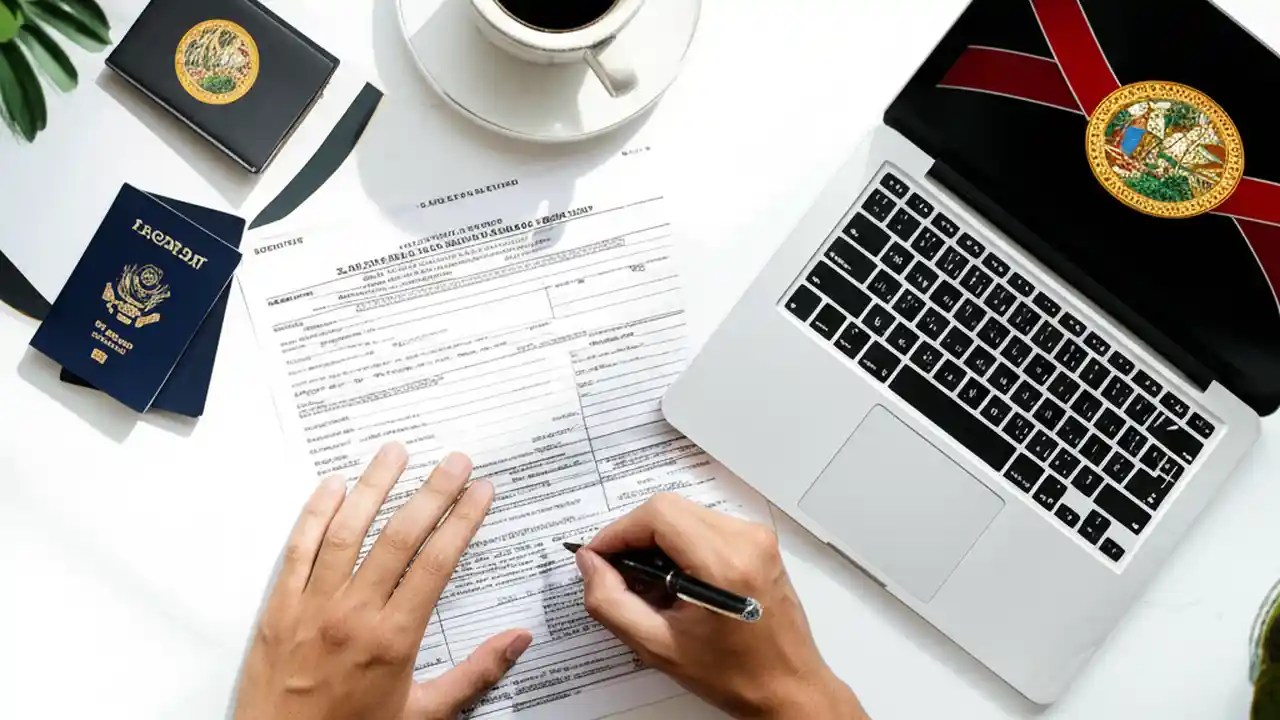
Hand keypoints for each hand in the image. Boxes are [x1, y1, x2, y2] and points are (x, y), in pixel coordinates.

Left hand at [233, 443, 532, 719]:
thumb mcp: (424, 715)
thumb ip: (474, 674)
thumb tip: (518, 639)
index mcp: (394, 637)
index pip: (437, 561)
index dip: (463, 520)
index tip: (482, 490)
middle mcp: (354, 613)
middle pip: (400, 536)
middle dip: (432, 491)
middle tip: (455, 460)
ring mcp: (313, 605)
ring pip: (348, 530)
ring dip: (374, 486)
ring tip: (395, 452)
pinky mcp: (279, 607)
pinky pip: (299, 548)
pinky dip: (316, 513)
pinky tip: (332, 486)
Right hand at [577, 494, 866, 719]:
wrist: (789, 688)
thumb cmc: (734, 675)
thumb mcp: (659, 647)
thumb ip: (612, 603)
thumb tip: (590, 563)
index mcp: (724, 563)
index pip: (658, 515)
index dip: (618, 532)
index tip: (598, 558)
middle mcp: (746, 539)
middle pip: (670, 508)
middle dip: (634, 536)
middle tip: (616, 573)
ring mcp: (757, 537)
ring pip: (686, 513)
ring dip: (657, 540)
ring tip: (647, 584)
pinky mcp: (760, 542)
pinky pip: (706, 524)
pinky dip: (680, 543)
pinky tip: (674, 580)